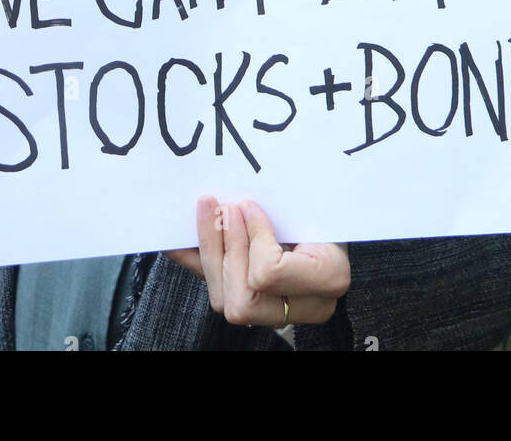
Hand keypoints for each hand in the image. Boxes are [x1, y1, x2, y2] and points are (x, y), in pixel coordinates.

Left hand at [167, 195, 349, 327]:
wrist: (332, 214)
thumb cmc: (323, 201)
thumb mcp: (310, 199)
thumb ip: (280, 202)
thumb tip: (230, 201)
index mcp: (329, 277)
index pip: (269, 274)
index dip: (252, 238)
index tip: (248, 205)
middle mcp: (307, 306)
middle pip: (243, 300)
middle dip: (226, 249)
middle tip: (222, 207)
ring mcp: (280, 312)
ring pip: (226, 302)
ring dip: (211, 252)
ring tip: (209, 211)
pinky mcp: (257, 306)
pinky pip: (218, 291)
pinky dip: (197, 262)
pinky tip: (179, 240)